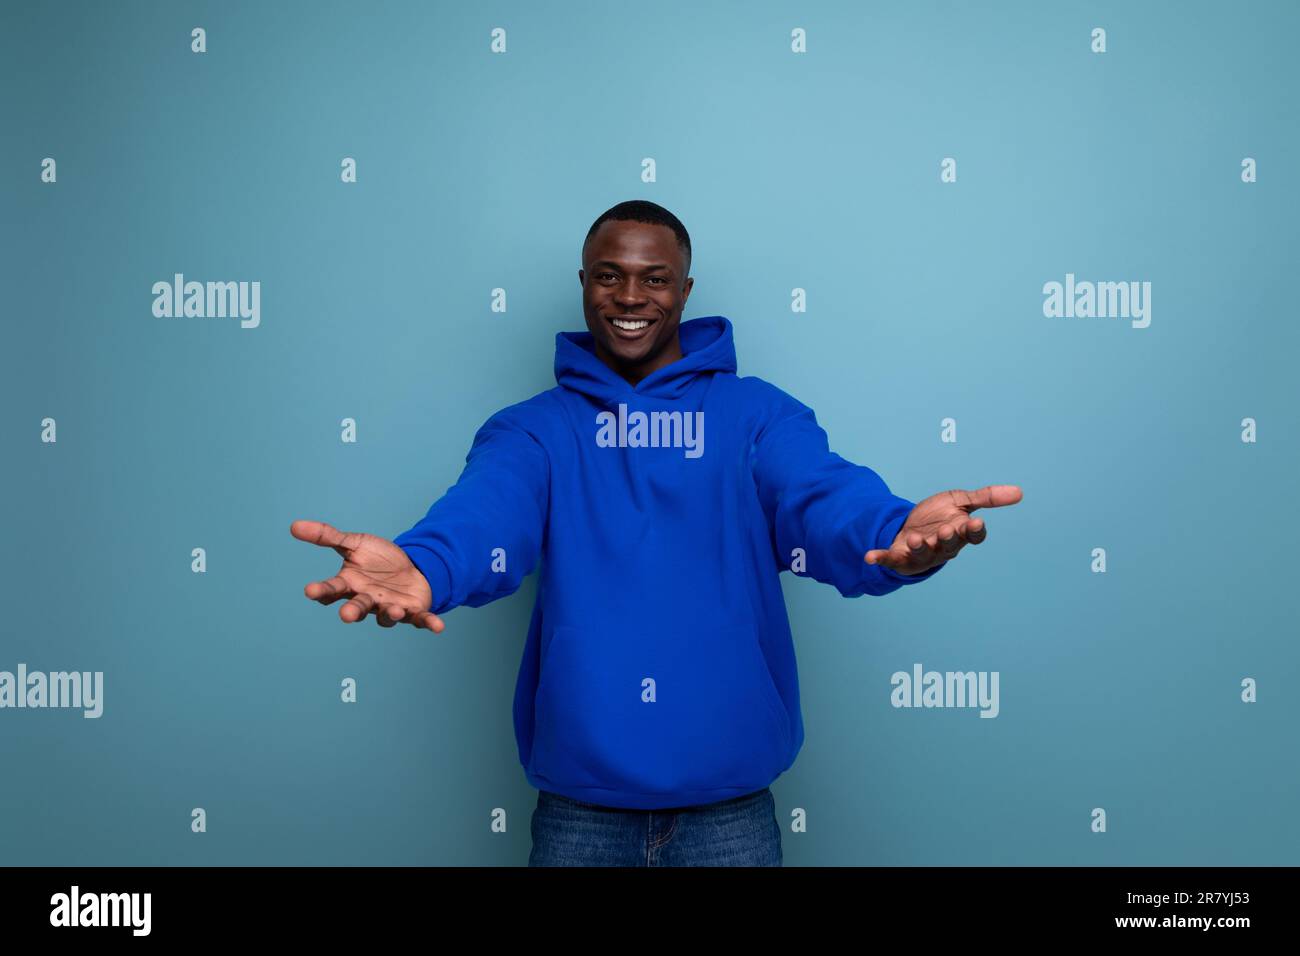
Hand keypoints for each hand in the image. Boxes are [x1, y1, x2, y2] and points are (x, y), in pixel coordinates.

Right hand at [290, 520, 444, 632]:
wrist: (410, 566)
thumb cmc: (378, 559)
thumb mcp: (354, 543)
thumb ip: (327, 537)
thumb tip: (293, 525)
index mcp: (350, 585)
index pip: (332, 590)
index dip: (321, 590)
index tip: (310, 590)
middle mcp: (368, 600)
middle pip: (357, 607)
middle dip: (352, 611)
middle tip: (346, 614)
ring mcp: (389, 607)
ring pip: (386, 615)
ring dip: (389, 614)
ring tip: (393, 609)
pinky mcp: (412, 611)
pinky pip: (419, 619)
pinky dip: (428, 623)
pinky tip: (438, 627)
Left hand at [864, 485, 1022, 575]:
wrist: (912, 526)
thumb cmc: (939, 516)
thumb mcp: (960, 501)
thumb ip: (986, 497)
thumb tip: (1019, 491)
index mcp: (960, 533)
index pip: (971, 534)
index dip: (973, 530)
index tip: (976, 521)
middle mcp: (943, 547)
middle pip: (949, 545)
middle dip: (947, 538)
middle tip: (946, 529)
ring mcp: (921, 553)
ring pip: (923, 553)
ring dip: (919, 547)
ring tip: (914, 539)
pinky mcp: (900, 557)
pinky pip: (890, 559)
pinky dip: (880, 558)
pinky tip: (869, 556)